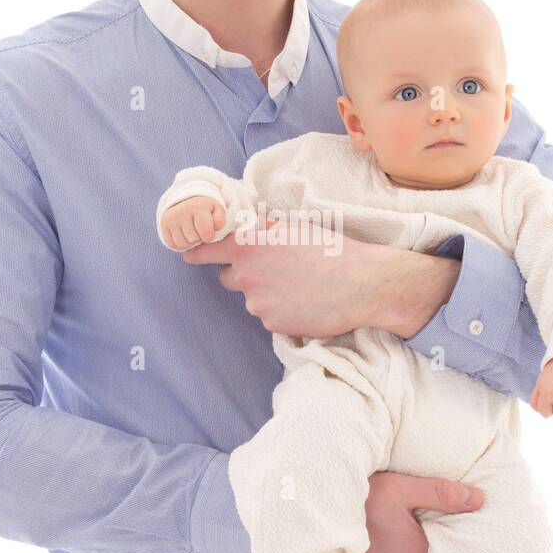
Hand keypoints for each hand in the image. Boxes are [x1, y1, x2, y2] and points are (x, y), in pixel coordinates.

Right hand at [160, 196, 225, 250]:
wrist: (189, 199)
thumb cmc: (207, 209)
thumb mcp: (218, 210)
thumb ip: (220, 220)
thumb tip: (214, 228)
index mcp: (197, 206)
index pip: (205, 233)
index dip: (209, 236)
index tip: (210, 230)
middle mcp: (181, 211)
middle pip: (193, 239)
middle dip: (198, 237)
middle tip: (199, 229)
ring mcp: (171, 217)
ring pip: (181, 244)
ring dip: (189, 241)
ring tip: (192, 231)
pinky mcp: (164, 224)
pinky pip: (171, 244)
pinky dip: (179, 243)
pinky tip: (184, 234)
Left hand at [181, 213, 460, 337]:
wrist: (361, 283)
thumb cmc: (332, 249)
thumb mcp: (295, 227)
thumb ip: (264, 230)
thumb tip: (249, 228)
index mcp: (248, 245)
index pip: (205, 251)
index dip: (197, 253)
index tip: (191, 255)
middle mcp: (245, 275)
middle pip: (229, 278)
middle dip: (245, 274)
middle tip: (276, 269)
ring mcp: (257, 304)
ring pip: (253, 298)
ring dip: (268, 293)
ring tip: (301, 285)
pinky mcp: (272, 324)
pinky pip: (270, 316)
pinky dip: (282, 310)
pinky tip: (306, 301)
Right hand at [358, 471, 485, 552]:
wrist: (316, 522)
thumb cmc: (357, 504)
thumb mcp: (401, 489)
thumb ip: (441, 493)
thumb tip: (479, 498)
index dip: (464, 542)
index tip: (469, 527)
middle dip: (445, 547)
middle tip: (447, 524)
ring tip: (424, 530)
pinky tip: (404, 540)